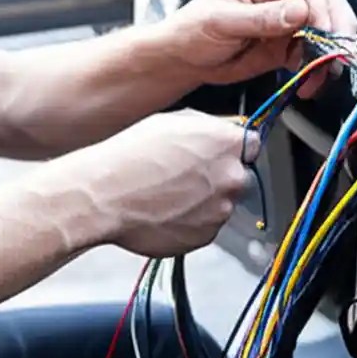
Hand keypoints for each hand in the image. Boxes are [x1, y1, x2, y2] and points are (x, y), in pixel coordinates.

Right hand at [63, 110, 249, 257]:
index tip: (219, 153)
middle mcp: (232, 177)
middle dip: (218, 177)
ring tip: (166, 194)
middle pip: (238, 177)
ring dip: (203, 201)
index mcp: (227, 143)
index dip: (232, 149)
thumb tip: (222, 129)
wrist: (105, 195)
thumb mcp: (171, 121)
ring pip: (220, 204)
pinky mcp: (205, 236)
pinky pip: (205, 227)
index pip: (251, 145)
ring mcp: (220, 210)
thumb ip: (207, 126)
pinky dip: (190, 221)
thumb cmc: (131, 155)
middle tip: (184, 176)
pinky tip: (164, 210)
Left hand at [164, 0, 356, 98]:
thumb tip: (299, 11)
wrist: (181, 60)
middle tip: (338, 51)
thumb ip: (261, 17)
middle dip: (337, 27)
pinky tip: (309, 82)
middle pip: (323, 3)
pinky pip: (310, 56)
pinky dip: (316, 70)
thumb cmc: (190, 31)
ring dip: (329, 54)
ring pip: (322, 32)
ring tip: (323, 74)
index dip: (321, 8)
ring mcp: (283, 24)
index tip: (325, 31)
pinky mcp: (283, 48)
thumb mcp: (222, 21)